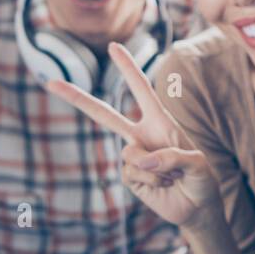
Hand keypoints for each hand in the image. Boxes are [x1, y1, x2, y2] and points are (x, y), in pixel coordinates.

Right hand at [46, 43, 221, 229]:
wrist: (196, 208)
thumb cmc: (202, 180)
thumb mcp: (198, 164)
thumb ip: (173, 156)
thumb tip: (140, 158)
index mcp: (160, 121)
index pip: (142, 90)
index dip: (128, 68)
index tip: (113, 46)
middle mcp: (142, 134)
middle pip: (104, 114)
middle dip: (78, 98)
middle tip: (52, 83)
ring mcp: (134, 156)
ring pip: (130, 154)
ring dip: (156, 168)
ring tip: (173, 176)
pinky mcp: (130, 177)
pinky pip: (132, 174)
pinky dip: (152, 181)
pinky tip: (164, 185)